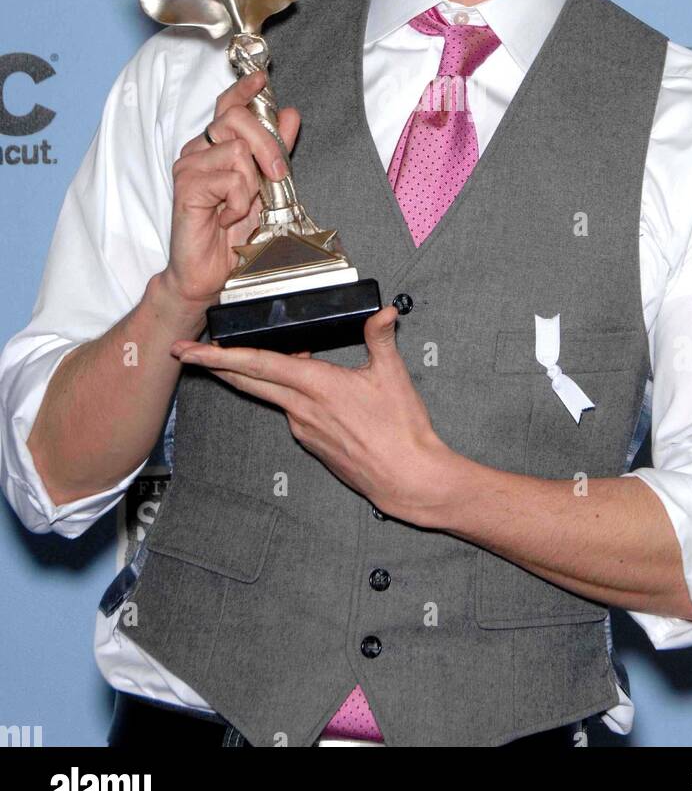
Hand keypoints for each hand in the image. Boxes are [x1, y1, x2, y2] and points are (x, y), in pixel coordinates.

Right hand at [161, 69, 300, 312]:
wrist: (210, 271)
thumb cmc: (233, 231)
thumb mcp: (265, 186)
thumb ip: (276, 150)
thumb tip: (290, 114)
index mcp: (216, 146)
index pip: (227, 105)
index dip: (244, 89)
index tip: (262, 79)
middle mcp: (199, 150)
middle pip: (235, 119)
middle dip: (267, 144)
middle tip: (276, 175)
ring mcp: (189, 166)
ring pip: (236, 151)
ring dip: (251, 185)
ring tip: (241, 208)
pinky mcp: (185, 186)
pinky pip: (228, 179)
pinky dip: (237, 202)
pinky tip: (227, 218)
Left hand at [170, 305, 453, 523]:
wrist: (407, 478)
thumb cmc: (401, 431)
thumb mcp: (393, 376)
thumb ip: (381, 337)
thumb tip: (384, 311)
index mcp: (317, 386)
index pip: (258, 364)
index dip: (219, 356)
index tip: (191, 350)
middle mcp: (301, 408)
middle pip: (247, 382)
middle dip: (213, 365)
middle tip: (186, 352)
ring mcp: (303, 428)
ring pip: (268, 394)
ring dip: (253, 375)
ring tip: (246, 354)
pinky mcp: (311, 442)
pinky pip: (290, 409)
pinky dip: (286, 392)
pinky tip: (301, 383)